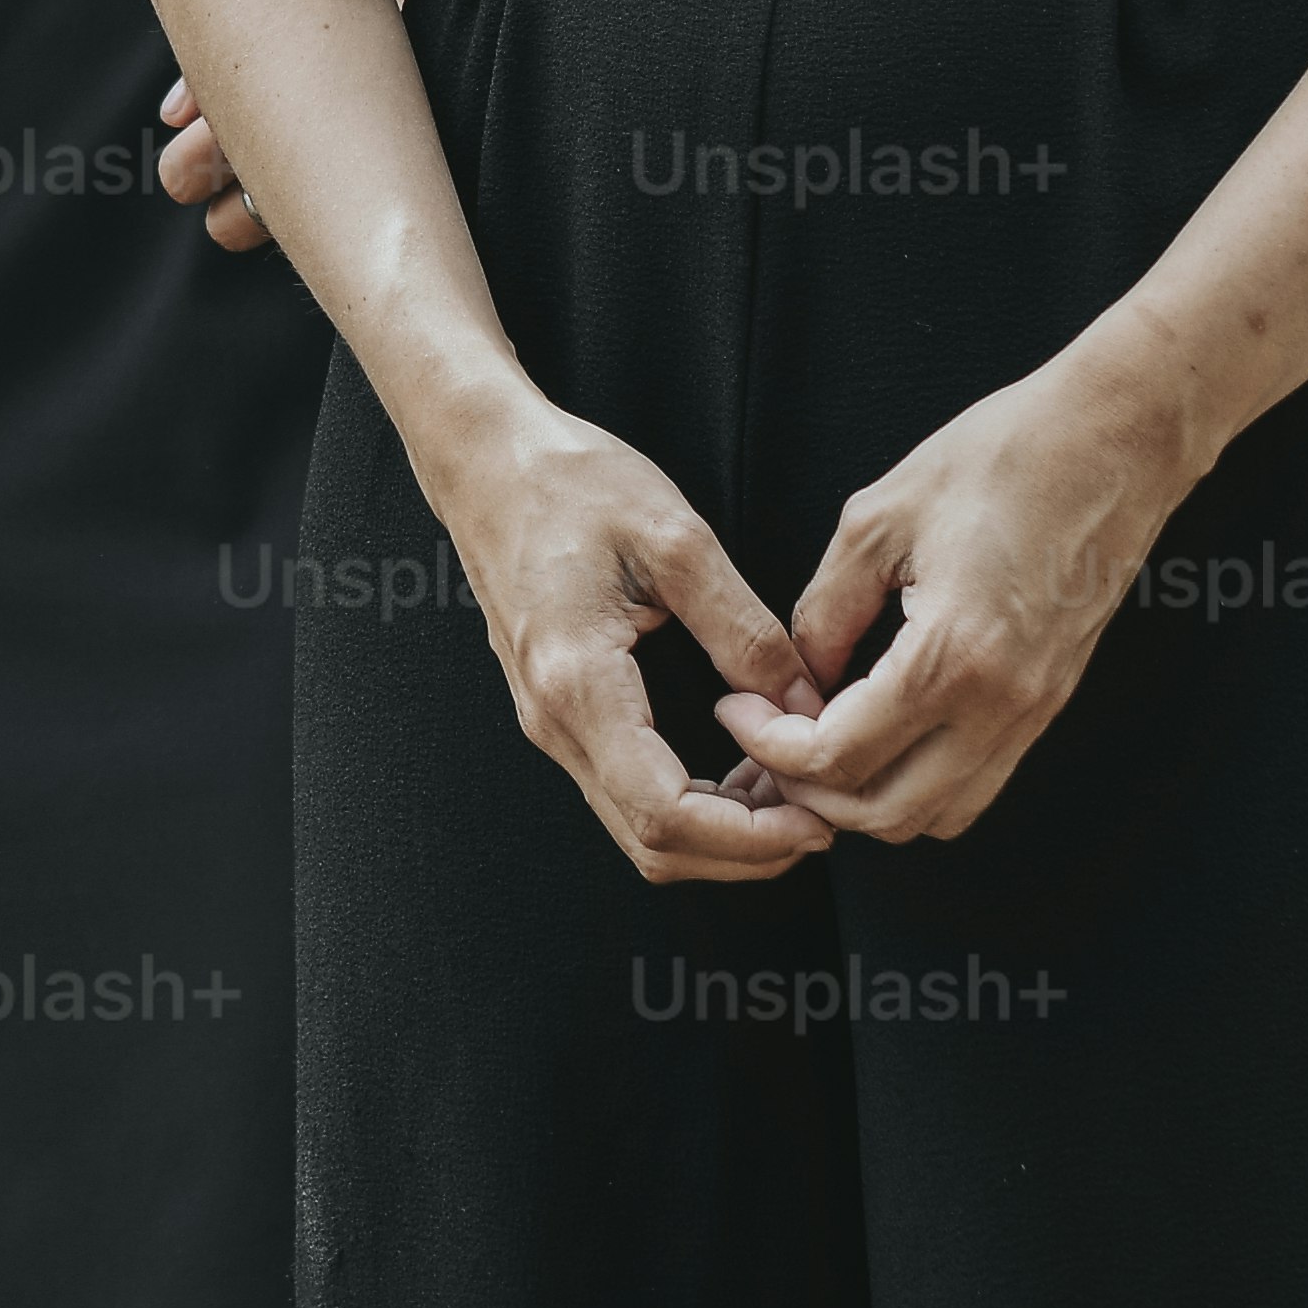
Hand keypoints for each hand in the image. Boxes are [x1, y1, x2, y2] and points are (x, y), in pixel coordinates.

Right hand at [395, 396, 830, 882]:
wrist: (485, 458)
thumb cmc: (569, 482)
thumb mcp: (676, 539)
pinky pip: (627, 790)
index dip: (747, 839)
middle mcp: (554, 720)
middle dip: (745, 850)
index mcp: (579, 681)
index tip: (816, 820)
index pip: (664, 812)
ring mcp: (550, 721)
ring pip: (639, 826)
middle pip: (652, 843)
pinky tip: (743, 763)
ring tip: (792, 786)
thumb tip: (804, 706)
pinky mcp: (559, 711)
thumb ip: (744, 629)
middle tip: (822, 814)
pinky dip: (693, 801)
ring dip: (721, 830)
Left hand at [723, 359, 1199, 844]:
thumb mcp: (878, 519)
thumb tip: (800, 675)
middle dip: (810, 791)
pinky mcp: (1049, 703)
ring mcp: (1034, 712)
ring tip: (819, 744)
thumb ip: (825, 610)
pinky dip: (919, 783)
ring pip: (937, 816)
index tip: (735, 708)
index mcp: (953, 656)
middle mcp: (1001, 704)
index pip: (840, 758)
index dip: (770, 746)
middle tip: (765, 738)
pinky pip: (976, 784)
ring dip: (867, 800)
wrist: (1114, 442)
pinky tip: (882, 732)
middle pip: (886, 813)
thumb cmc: (1002, 458)